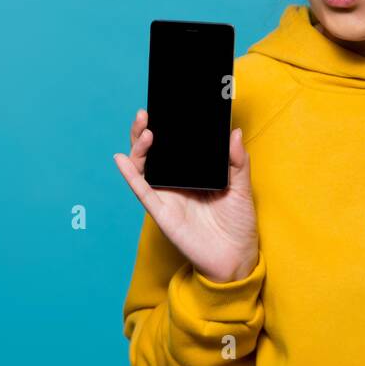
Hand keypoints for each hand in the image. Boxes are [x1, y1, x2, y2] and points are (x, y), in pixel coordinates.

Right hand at [113, 109, 259, 284]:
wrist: (235, 258)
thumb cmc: (239, 223)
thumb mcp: (242, 188)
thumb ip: (237, 161)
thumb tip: (234, 132)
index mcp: (194, 174)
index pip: (175, 146)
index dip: (166, 128)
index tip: (163, 107)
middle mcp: (177, 182)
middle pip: (153, 153)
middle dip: (145, 132)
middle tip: (146, 113)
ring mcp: (167, 196)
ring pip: (144, 168)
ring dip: (139, 149)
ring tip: (145, 132)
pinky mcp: (162, 212)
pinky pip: (142, 191)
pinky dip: (130, 175)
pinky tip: (121, 159)